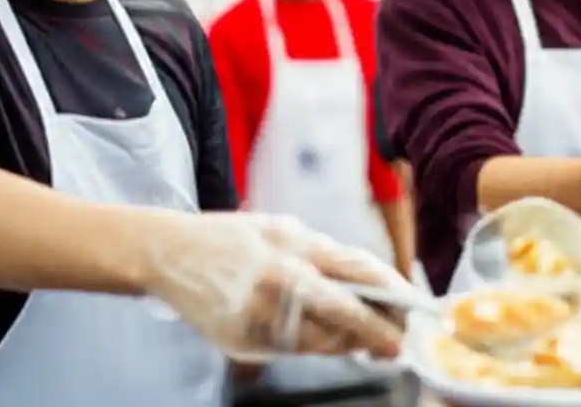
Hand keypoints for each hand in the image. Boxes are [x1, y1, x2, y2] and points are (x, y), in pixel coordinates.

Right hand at [138, 210, 408, 361]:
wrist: (168, 254)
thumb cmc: (231, 238)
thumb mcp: (283, 229)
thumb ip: (325, 254)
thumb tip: (370, 280)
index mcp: (294, 250)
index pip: (359, 274)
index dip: (393, 295)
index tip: (412, 309)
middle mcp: (278, 285)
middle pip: (345, 317)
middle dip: (377, 334)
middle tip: (395, 345)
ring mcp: (259, 318)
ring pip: (320, 342)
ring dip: (343, 343)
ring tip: (356, 338)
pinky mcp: (242, 342)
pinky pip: (290, 351)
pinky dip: (309, 345)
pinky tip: (315, 335)